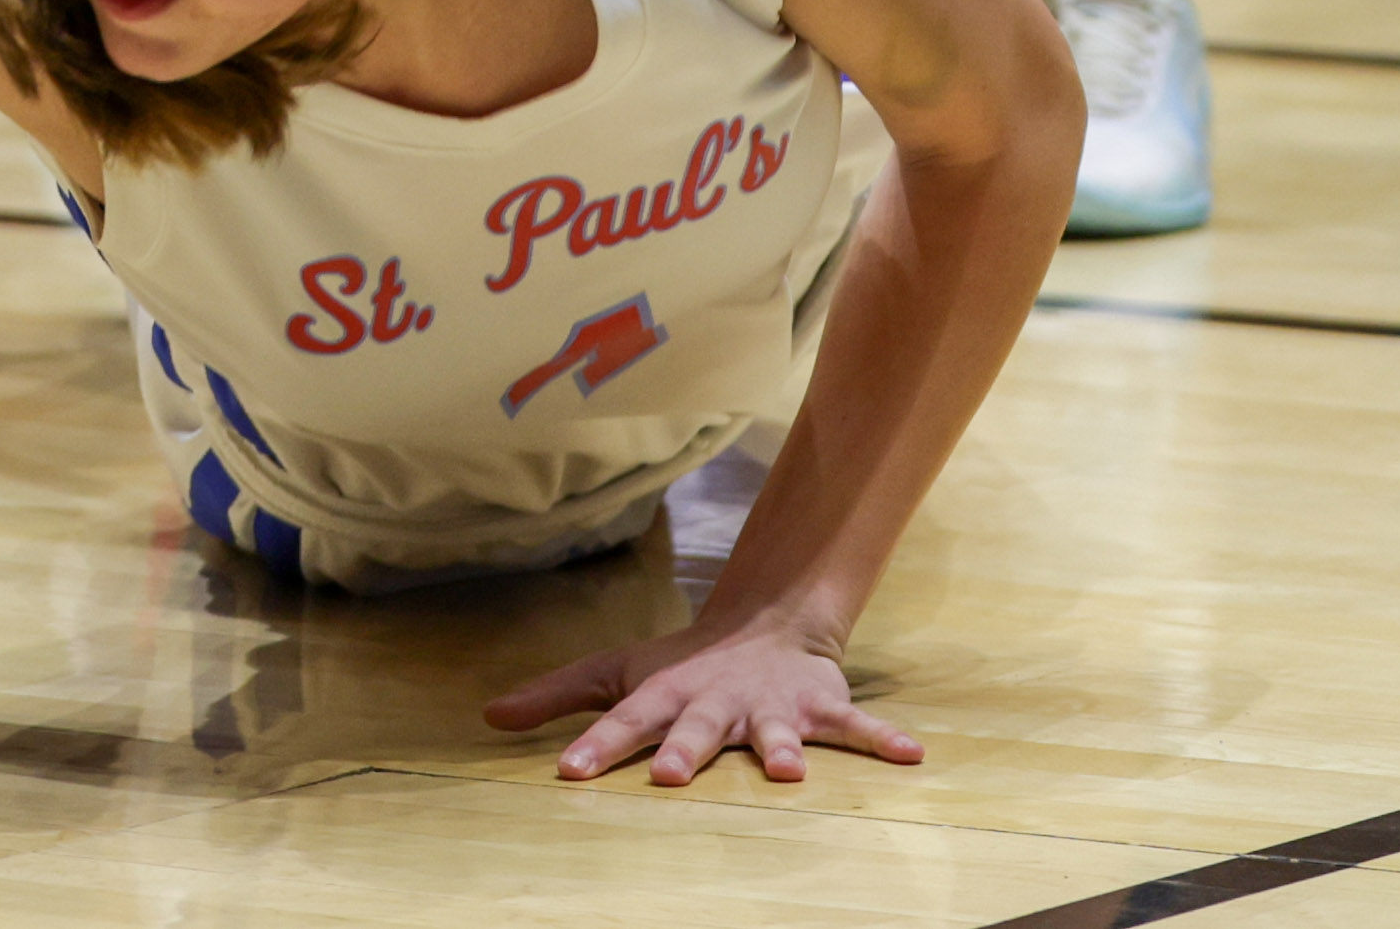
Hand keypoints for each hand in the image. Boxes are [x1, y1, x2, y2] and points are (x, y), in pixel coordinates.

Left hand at [482, 619, 921, 784]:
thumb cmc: (682, 663)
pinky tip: (912, 756)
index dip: (595, 746)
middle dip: (687, 751)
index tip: (567, 771)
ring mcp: (771, 707)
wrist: (765, 621)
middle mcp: (717, 703)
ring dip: (785, 749)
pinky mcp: (819, 707)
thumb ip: (557, 697)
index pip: (622, 723)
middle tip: (675, 777)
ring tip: (790, 772)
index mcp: (666, 696)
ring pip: (777, 731)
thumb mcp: (618, 672)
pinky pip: (855, 727)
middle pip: (698, 729)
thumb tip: (488, 714)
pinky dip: (883, 740)